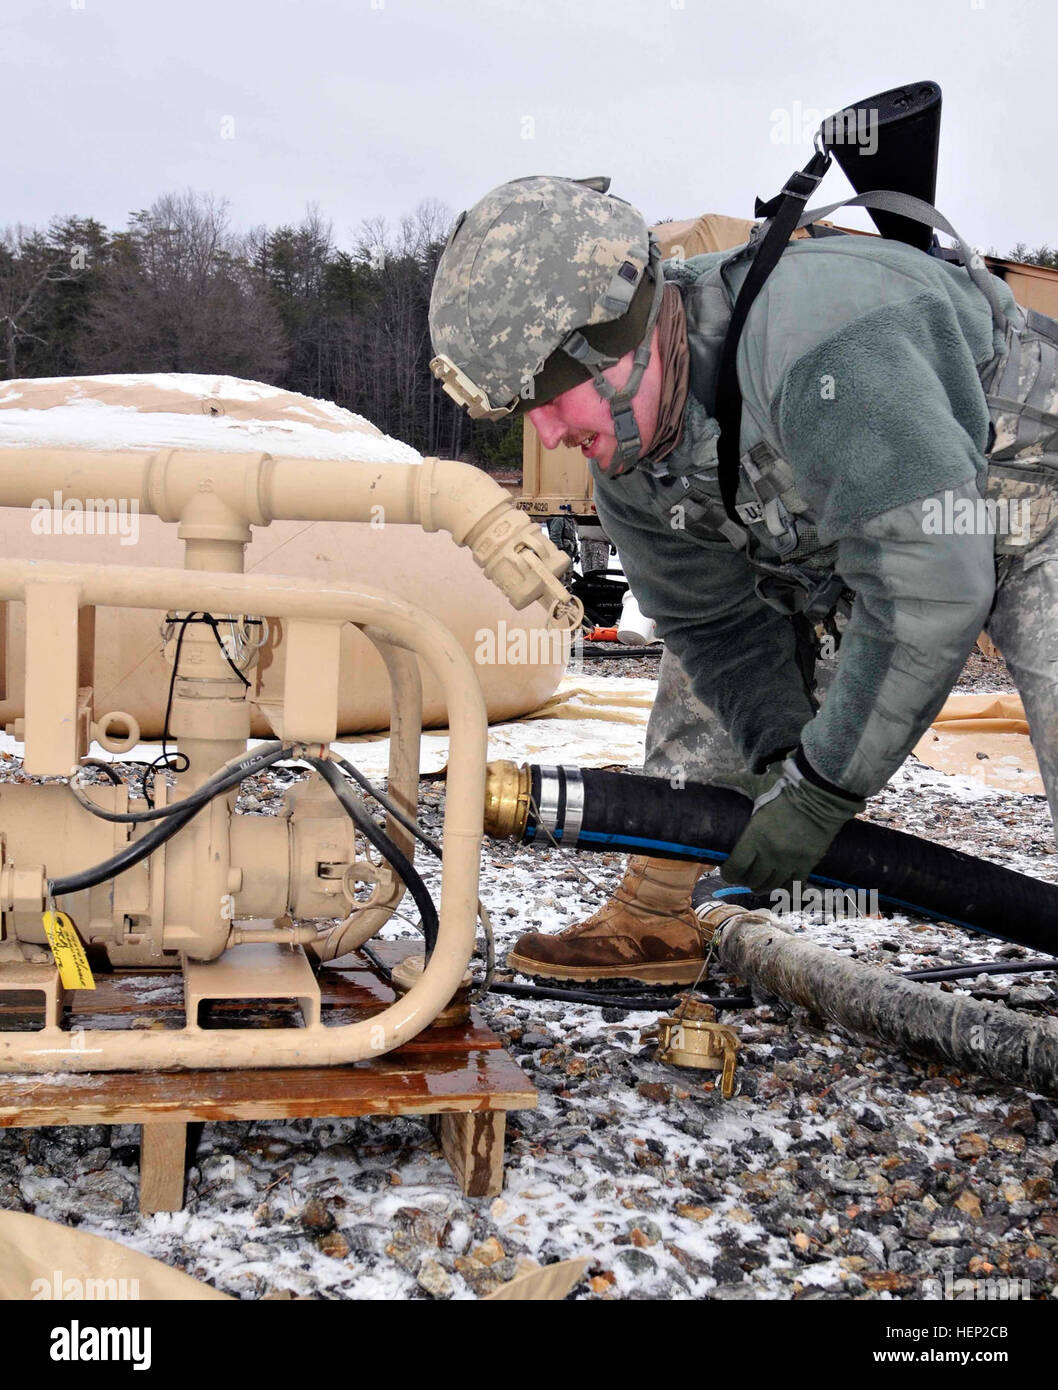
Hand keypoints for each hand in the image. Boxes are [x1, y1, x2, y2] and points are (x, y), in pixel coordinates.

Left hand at [720, 755, 864, 893]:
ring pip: (772, 886)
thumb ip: (736, 783)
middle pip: (753, 880)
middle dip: (745, 880)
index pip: (736, 867)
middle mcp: (771, 853)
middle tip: (744, 876)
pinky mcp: (807, 863)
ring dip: (763, 886)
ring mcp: (790, 861)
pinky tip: (781, 884)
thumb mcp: (759, 785)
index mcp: (755, 837)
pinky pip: (793, 885)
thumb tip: (715, 777)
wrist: (821, 795)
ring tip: (760, 883)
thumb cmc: (786, 790)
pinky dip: (785, 887)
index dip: (729, 874)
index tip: (728, 871)